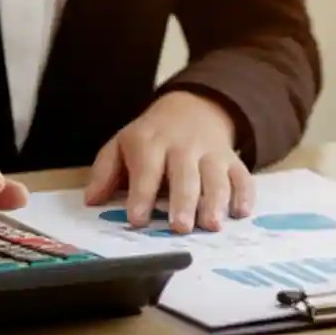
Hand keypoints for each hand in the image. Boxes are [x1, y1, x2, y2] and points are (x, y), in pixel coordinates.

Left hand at [84, 92, 253, 233]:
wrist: (193, 108)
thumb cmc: (151, 137)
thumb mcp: (122, 145)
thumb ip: (105, 171)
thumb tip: (91, 200)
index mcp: (150, 142)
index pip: (146, 168)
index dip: (141, 194)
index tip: (137, 219)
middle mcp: (183, 146)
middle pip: (184, 174)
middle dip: (183, 200)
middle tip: (180, 227)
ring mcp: (211, 152)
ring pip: (216, 176)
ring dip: (215, 200)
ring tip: (211, 224)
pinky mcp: (233, 160)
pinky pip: (242, 176)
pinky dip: (244, 194)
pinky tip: (241, 212)